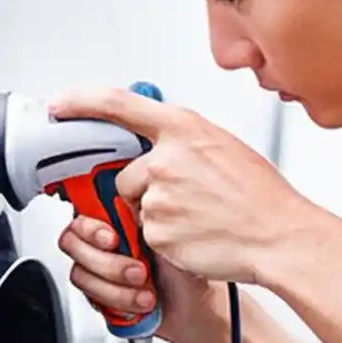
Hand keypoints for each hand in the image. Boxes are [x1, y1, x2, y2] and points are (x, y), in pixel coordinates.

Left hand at [49, 86, 324, 285]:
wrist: (281, 238)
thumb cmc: (261, 197)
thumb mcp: (223, 148)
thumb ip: (184, 142)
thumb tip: (158, 143)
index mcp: (184, 129)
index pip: (118, 104)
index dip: (82, 103)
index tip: (60, 106)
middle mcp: (166, 159)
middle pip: (126, 174)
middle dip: (145, 190)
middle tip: (189, 200)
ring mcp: (159, 196)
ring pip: (137, 207)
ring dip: (157, 215)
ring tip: (199, 218)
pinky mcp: (156, 231)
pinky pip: (146, 234)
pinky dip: (166, 240)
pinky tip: (197, 236)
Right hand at [57, 215, 221, 341]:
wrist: (198, 309)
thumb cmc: (189, 269)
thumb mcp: (170, 233)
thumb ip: (140, 216)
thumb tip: (124, 205)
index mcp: (118, 220)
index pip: (83, 212)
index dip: (90, 227)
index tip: (113, 238)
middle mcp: (105, 243)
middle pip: (73, 243)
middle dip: (107, 262)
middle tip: (139, 270)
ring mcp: (100, 271)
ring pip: (81, 274)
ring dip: (116, 287)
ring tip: (146, 291)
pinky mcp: (100, 296)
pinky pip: (91, 298)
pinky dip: (118, 302)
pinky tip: (140, 302)